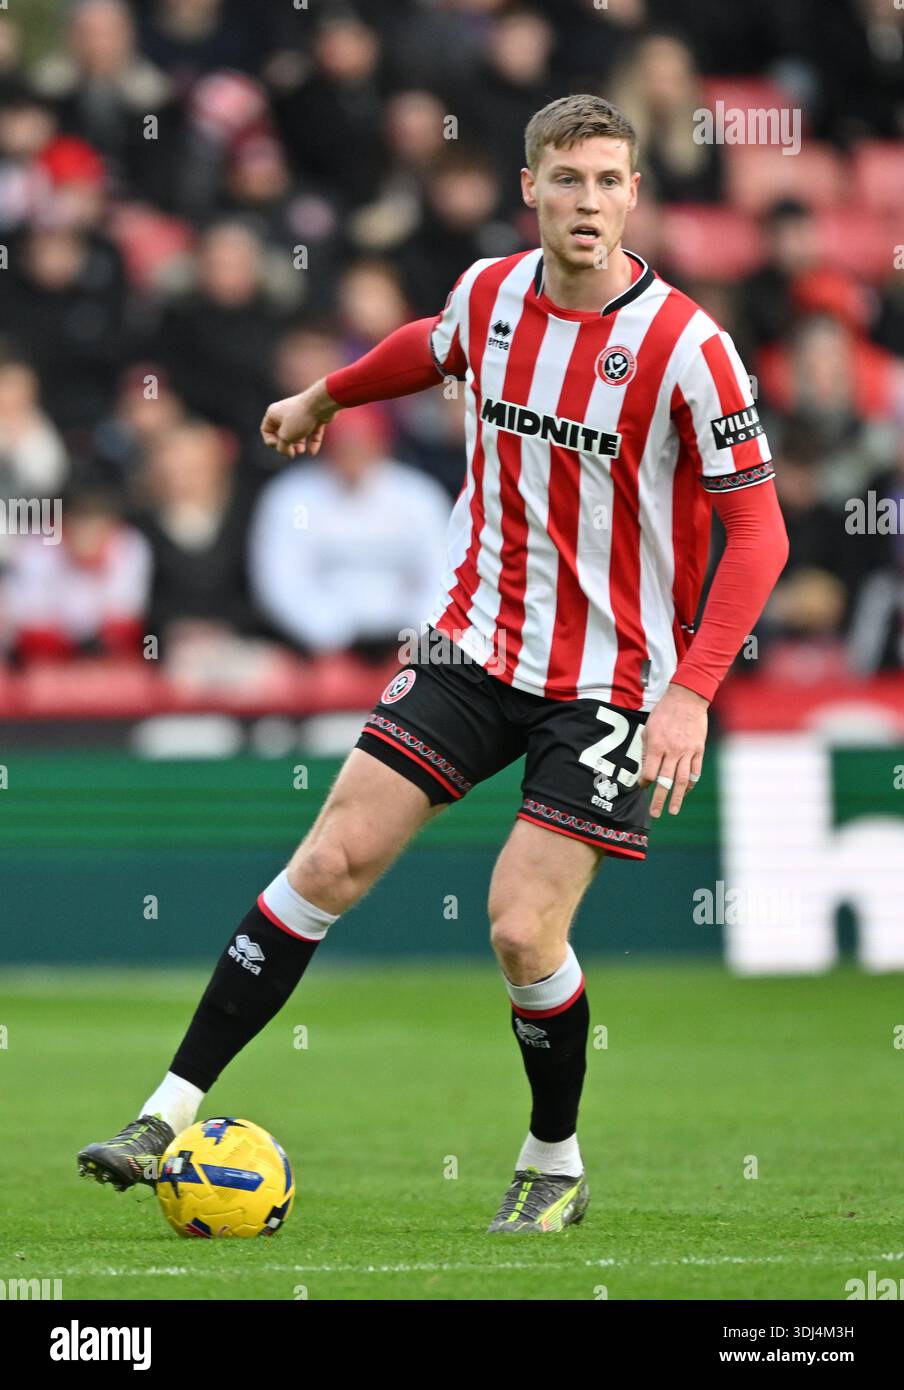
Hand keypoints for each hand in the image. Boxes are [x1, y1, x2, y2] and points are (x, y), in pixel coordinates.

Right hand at [259, 378, 339, 458]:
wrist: (320, 404)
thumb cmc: (299, 417)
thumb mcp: (286, 436)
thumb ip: (282, 448)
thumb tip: (288, 454)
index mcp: (274, 413)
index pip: (266, 430)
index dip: (271, 442)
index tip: (280, 445)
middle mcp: (286, 412)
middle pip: (283, 433)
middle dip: (287, 445)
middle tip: (293, 452)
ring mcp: (301, 415)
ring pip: (298, 433)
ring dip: (299, 445)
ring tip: (301, 451)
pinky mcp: (315, 418)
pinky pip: (312, 432)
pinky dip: (312, 442)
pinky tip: (312, 452)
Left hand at [637, 682, 707, 817]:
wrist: (687, 699)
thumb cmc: (664, 713)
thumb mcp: (649, 729)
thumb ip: (647, 750)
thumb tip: (646, 770)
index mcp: (657, 745)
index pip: (650, 772)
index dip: (645, 782)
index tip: (642, 787)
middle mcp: (673, 751)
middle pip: (665, 781)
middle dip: (659, 799)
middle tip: (656, 814)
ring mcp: (688, 751)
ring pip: (682, 780)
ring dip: (677, 797)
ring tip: (673, 810)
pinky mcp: (699, 749)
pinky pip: (695, 771)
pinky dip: (690, 783)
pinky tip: (684, 791)